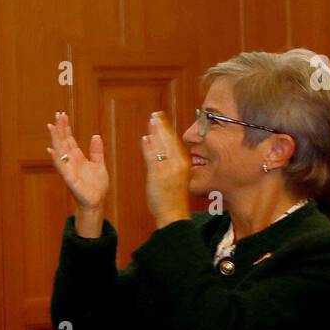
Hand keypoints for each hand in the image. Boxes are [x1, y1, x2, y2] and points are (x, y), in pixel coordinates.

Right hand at [46, 111, 108, 210]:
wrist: (96, 202)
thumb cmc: (96, 186)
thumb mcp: (99, 164)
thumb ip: (96, 151)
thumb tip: (95, 135)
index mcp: (77, 157)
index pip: (69, 139)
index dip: (66, 127)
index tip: (62, 115)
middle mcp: (70, 161)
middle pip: (63, 142)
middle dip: (60, 128)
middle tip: (57, 114)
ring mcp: (68, 169)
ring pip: (60, 151)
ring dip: (55, 139)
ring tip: (51, 126)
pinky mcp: (70, 179)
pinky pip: (62, 168)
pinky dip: (56, 159)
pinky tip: (51, 150)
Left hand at [140, 111, 190, 228]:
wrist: (173, 215)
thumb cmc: (174, 198)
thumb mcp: (177, 178)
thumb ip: (170, 163)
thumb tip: (161, 148)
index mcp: (184, 164)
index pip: (175, 142)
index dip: (167, 129)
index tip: (162, 119)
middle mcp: (178, 164)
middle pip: (169, 141)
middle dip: (161, 127)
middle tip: (155, 115)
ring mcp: (168, 169)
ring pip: (161, 147)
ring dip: (155, 133)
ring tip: (150, 121)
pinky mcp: (159, 176)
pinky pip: (153, 158)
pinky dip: (149, 148)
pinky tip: (145, 139)